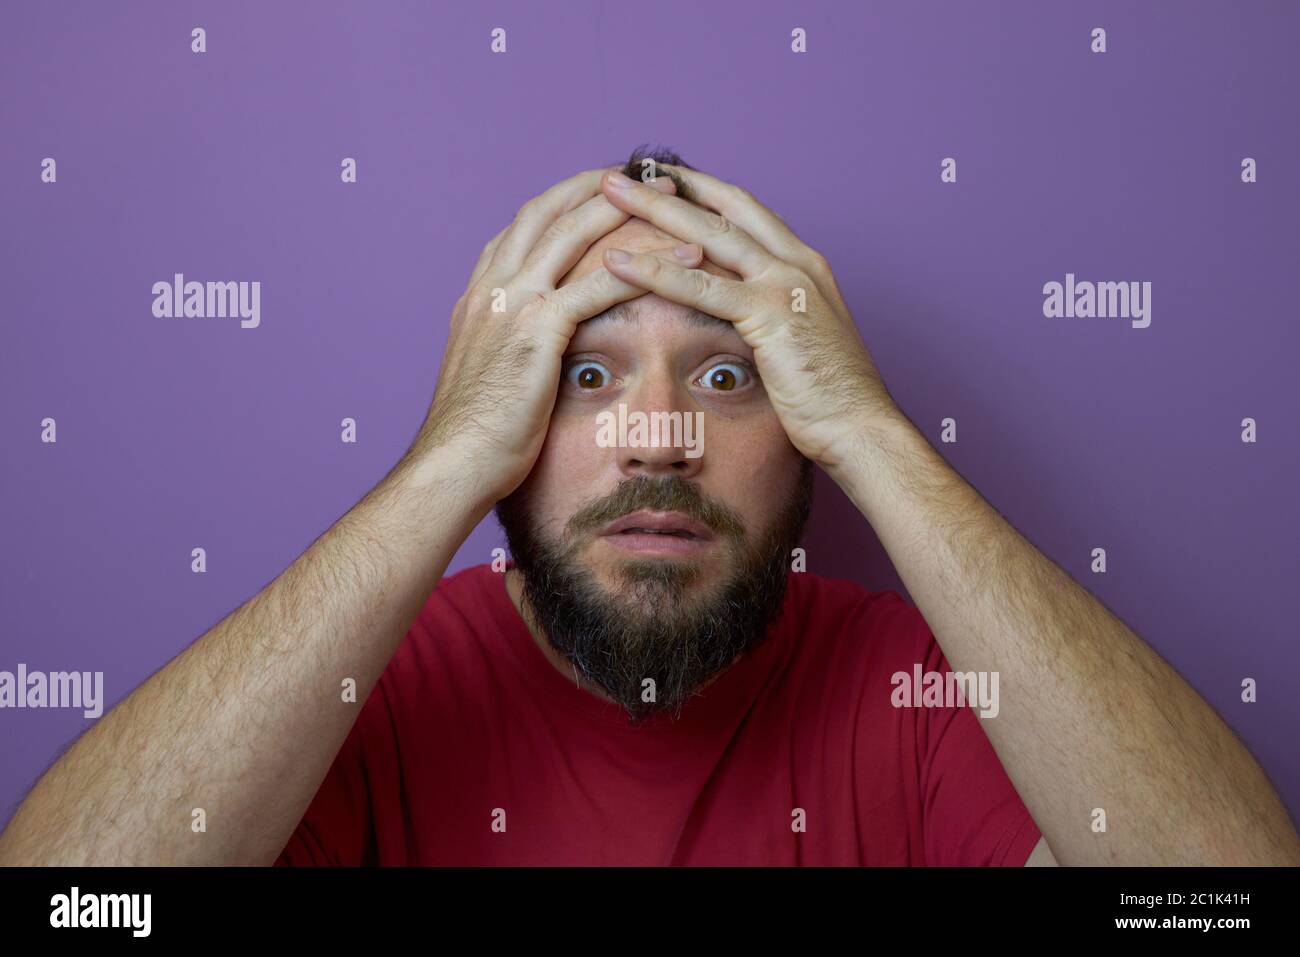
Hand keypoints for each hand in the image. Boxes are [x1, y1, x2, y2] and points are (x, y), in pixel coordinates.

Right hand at [412, 168, 701, 502]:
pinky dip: (645, 264)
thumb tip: (533, 343)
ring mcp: (512, 304)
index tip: (604, 186)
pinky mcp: (536, 332)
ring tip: (674, 198)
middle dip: (601, 185)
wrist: (451, 463)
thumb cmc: (473, 434)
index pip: (526, 224)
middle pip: (550, 210)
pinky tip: (682, 258)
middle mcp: (493, 286)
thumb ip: (507, 342)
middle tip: (645, 173)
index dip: (567, 198)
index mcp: (480, 293)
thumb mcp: (487, 372)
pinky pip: (598, 284)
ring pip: (575, 233)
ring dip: (629, 209)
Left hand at [596, 167, 901, 474]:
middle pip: (724, 209)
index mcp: (804, 266)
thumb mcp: (798, 344)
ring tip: (609, 192)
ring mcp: (786, 284)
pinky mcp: (770, 313)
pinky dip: (656, 271)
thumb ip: (771, 318)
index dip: (703, 193)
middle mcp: (797, 263)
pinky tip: (618, 263)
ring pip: (708, 235)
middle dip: (672, 185)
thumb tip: (737, 320)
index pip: (746, 213)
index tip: (664, 179)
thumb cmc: (831, 399)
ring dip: (654, 209)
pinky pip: (701, 287)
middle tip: (624, 168)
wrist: (860, 429)